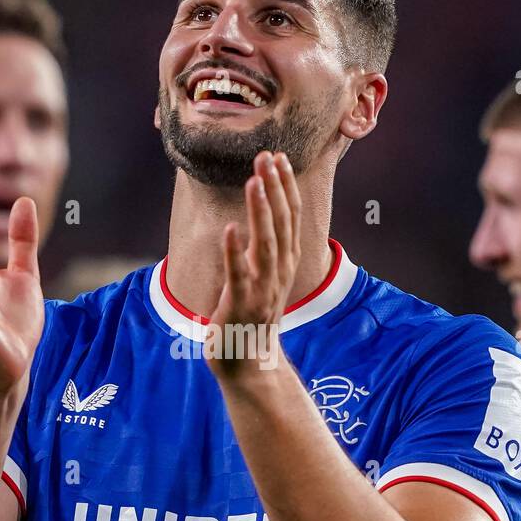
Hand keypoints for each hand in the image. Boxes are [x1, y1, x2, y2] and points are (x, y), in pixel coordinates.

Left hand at [205, 151, 300, 377]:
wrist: (248, 363)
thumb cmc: (252, 317)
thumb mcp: (266, 278)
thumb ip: (266, 249)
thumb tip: (263, 214)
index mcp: (284, 263)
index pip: (290, 217)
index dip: (285, 187)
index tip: (279, 157)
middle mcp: (278, 272)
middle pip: (282, 223)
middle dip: (275, 188)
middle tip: (267, 157)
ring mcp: (262, 289)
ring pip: (266, 244)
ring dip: (261, 211)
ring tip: (254, 182)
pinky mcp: (240, 304)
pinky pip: (238, 274)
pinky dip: (235, 252)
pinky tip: (230, 229)